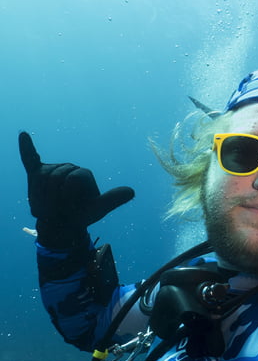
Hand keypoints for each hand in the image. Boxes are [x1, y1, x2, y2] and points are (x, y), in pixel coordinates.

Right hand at [19, 131, 134, 250]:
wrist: (63, 225)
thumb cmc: (81, 216)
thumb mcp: (98, 209)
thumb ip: (112, 199)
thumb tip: (132, 191)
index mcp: (83, 174)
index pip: (72, 179)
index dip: (68, 197)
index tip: (72, 208)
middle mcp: (69, 168)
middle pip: (55, 178)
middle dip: (54, 198)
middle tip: (58, 209)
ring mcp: (53, 170)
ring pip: (41, 178)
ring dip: (41, 197)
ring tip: (48, 206)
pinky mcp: (37, 172)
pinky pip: (30, 159)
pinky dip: (26, 148)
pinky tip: (24, 135)